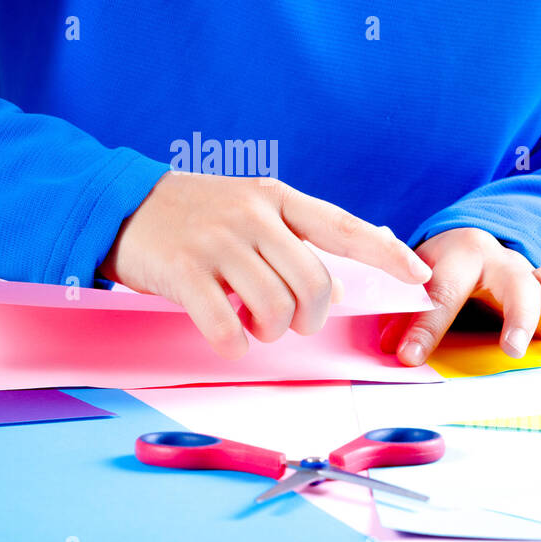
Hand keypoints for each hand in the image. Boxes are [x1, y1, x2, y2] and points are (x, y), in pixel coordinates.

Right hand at [99, 172, 432, 358]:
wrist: (120, 203)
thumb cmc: (194, 213)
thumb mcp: (250, 205)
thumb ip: (298, 233)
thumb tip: (350, 271)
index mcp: (275, 198)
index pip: (343, 226)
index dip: (385, 255)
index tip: (421, 278)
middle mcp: (252, 216)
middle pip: (314, 283)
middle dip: (312, 318)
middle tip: (293, 323)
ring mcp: (218, 242)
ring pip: (275, 307)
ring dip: (272, 330)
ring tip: (255, 326)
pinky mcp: (184, 271)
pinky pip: (226, 325)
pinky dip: (234, 343)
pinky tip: (228, 337)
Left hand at [379, 227, 540, 364]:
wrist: (470, 245)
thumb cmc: (440, 272)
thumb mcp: (415, 281)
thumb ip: (402, 306)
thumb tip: (381, 339)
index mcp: (459, 254)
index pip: (441, 290)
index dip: (425, 325)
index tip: (409, 356)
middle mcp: (502, 259)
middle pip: (514, 278)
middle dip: (516, 312)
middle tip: (512, 348)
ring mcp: (535, 272)